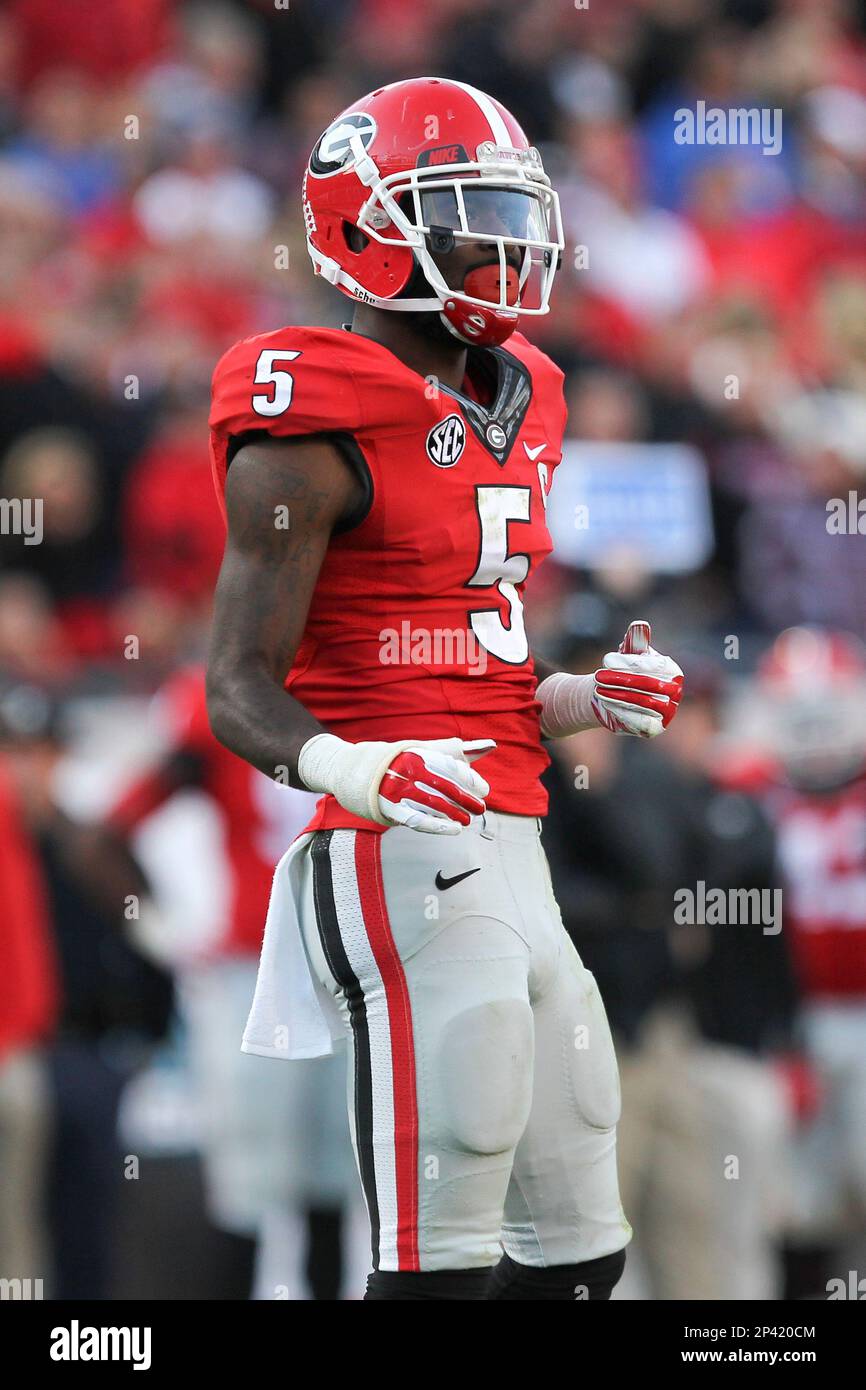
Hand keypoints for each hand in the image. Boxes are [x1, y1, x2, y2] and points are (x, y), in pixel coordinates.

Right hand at [298, 732, 495, 833]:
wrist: (352, 771)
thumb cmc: (397, 760)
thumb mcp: (425, 750)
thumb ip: (457, 751)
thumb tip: (490, 745)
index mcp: (416, 753)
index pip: (448, 765)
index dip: (469, 779)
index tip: (484, 789)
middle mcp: (406, 769)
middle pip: (443, 786)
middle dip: (465, 798)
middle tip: (481, 807)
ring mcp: (396, 789)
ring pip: (432, 804)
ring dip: (453, 814)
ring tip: (468, 821)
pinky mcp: (388, 807)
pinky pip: (416, 819)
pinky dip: (437, 825)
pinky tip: (453, 829)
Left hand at [592, 621, 682, 738]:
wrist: (615, 697)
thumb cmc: (625, 671)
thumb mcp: (629, 653)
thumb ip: (635, 640)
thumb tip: (639, 625)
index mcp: (672, 670)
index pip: (653, 665)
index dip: (629, 662)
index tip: (606, 660)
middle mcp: (675, 691)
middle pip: (647, 684)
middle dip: (620, 680)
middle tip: (597, 676)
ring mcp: (668, 711)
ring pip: (643, 703)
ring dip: (617, 696)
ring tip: (597, 690)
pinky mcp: (656, 728)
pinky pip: (641, 722)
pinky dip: (622, 713)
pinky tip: (604, 703)